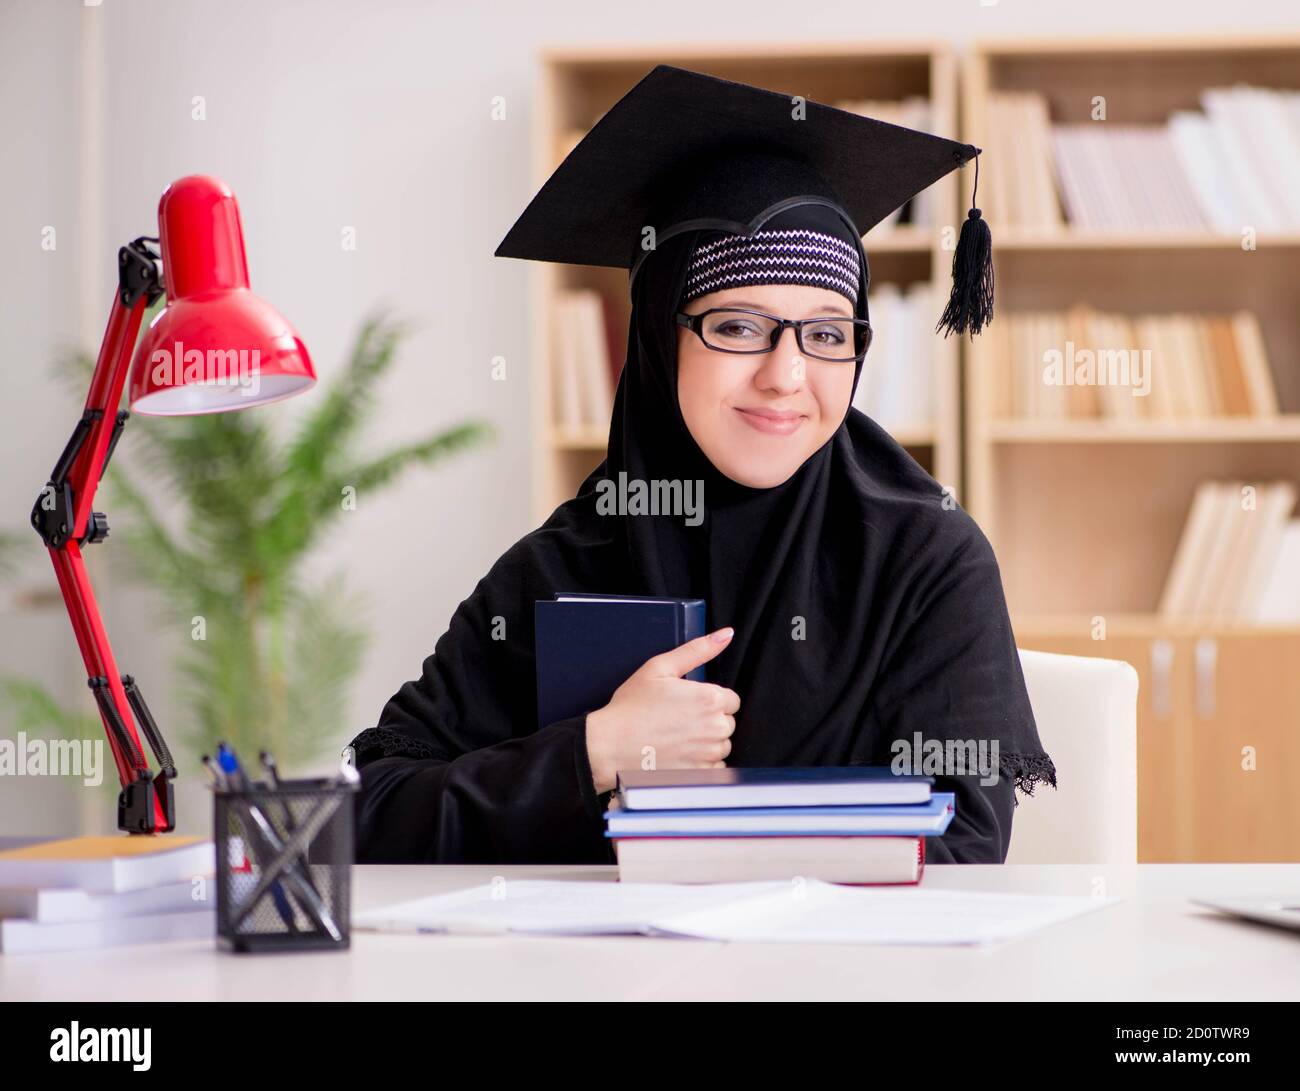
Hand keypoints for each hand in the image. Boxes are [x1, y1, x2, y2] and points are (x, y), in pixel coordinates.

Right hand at [585, 628, 739, 794]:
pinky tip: (680, 756)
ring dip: (707, 743)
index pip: (731, 700)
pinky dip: (702, 763)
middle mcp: (715, 727)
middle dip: (709, 720)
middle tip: (679, 721)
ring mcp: (709, 754)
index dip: (710, 700)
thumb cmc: (631, 707)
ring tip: (678, 739)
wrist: (610, 747)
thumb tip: (726, 634)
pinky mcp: (701, 775)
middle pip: (728, 722)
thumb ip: (697, 650)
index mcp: (709, 698)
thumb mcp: (660, 668)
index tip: (689, 704)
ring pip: (722, 745)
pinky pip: (715, 767)